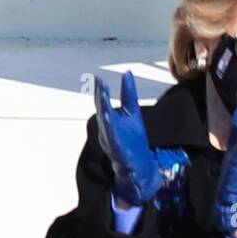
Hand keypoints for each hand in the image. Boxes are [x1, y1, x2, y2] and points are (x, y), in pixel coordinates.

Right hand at [94, 71, 161, 207]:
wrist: (138, 166)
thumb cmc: (132, 138)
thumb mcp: (132, 111)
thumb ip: (128, 93)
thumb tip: (127, 72)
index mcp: (110, 119)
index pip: (103, 103)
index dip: (100, 91)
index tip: (98, 78)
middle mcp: (108, 129)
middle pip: (102, 111)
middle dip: (100, 98)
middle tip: (99, 85)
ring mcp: (112, 141)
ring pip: (106, 125)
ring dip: (104, 112)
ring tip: (103, 99)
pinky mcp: (119, 152)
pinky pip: (113, 140)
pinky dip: (110, 131)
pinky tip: (110, 120)